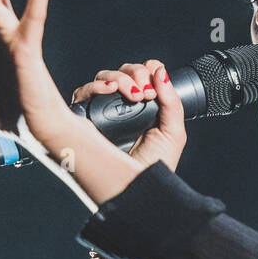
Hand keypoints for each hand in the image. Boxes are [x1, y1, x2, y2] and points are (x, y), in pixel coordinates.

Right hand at [70, 60, 186, 172]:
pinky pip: (84, 92)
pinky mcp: (87, 117)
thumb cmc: (155, 165)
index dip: (149, 72)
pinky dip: (96, 86)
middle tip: (145, 94)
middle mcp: (123, 105)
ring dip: (120, 79)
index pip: (144, 73)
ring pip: (105, 77)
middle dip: (136, 74)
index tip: (154, 90)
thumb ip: (172, 102)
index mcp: (146, 105)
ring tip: (133, 95)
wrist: (137, 187)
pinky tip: (110, 90)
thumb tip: (161, 71)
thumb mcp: (173, 132)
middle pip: (124, 71)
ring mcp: (104, 110)